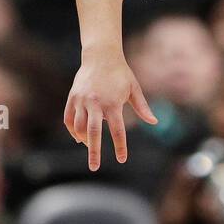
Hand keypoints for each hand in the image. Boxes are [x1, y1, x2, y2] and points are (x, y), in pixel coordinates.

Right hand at [63, 45, 157, 170]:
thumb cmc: (120, 73)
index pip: (117, 130)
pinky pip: (68, 118)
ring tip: (89, 147)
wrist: (100, 56)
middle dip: (93, 152)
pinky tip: (78, 137)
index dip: (120, 146)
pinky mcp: (72, 97)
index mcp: (113, 103)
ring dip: (83, 140)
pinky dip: (71, 130)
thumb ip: (142, 107)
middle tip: (94, 167)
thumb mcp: (133, 88)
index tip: (121, 159)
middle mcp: (95, 103)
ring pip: (78, 127)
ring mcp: (82, 100)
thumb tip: (154, 122)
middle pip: (94, 132)